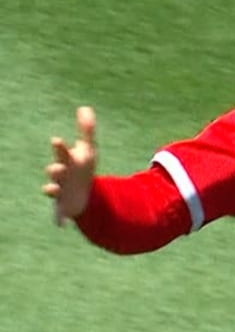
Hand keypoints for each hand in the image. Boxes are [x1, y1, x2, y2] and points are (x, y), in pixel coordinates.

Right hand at [44, 106, 97, 225]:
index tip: (57, 140)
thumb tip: (85, 107)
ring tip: (49, 189)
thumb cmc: (80, 167)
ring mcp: (61, 191)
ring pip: (54, 189)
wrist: (80, 191)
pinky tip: (60, 224)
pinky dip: (58, 218)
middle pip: (56, 171)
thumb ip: (86, 130)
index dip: (61, 147)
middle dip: (54, 169)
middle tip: (54, 168)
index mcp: (68, 162)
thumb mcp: (87, 150)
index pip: (63, 153)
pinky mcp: (64, 206)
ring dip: (52, 189)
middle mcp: (62, 176)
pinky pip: (59, 213)